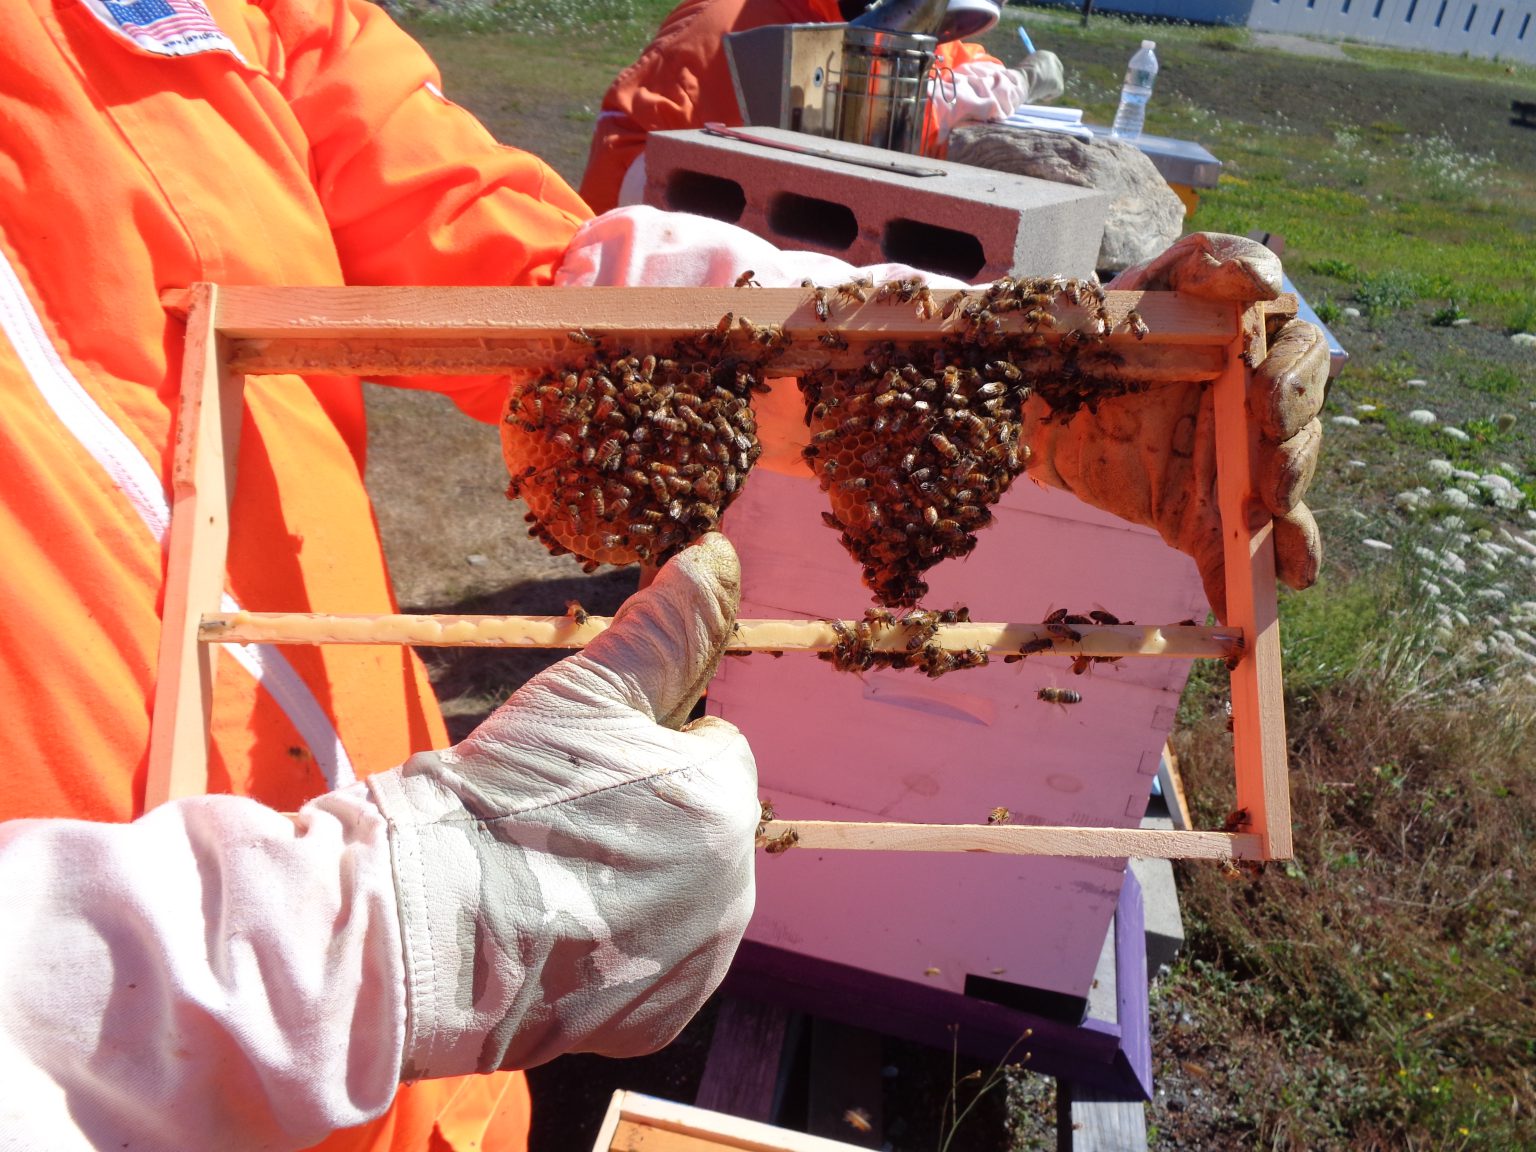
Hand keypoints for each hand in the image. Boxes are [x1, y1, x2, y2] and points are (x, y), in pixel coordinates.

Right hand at [366, 533, 757, 1077]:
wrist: (423, 928)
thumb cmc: (501, 796)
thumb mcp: (586, 690)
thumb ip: (666, 625)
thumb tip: (718, 551)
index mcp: (725, 802)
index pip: (714, 747)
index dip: (649, 744)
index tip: (584, 766)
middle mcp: (734, 890)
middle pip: (700, 823)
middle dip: (649, 813)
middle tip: (560, 823)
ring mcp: (698, 963)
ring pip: (683, 892)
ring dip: (637, 881)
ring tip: (551, 878)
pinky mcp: (657, 1021)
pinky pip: (655, 964)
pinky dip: (617, 951)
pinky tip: (558, 937)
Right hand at [1016, 49, 1064, 103]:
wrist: (1020, 80)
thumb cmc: (1018, 78)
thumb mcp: (1024, 72)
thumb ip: (1032, 72)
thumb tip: (1030, 81)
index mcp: (1044, 55)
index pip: (1051, 64)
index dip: (1048, 74)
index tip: (1044, 83)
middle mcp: (1053, 60)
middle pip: (1057, 73)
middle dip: (1051, 83)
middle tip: (1042, 91)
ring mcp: (1057, 71)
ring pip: (1054, 86)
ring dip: (1044, 90)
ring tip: (1033, 90)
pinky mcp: (1058, 83)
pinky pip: (1055, 93)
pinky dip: (1046, 96)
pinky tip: (1037, 93)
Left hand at [1024, 233, 1326, 620]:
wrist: (1039, 416)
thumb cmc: (1085, 342)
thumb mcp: (1119, 294)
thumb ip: (1185, 272)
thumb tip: (1257, 277)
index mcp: (1234, 327)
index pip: (1279, 318)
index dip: (1277, 329)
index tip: (1257, 327)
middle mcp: (1251, 389)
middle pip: (1302, 393)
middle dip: (1294, 410)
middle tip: (1268, 425)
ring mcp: (1239, 455)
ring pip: (1290, 465)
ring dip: (1290, 482)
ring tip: (1269, 500)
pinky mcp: (1217, 512)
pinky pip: (1257, 542)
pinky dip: (1278, 561)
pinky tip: (1286, 579)